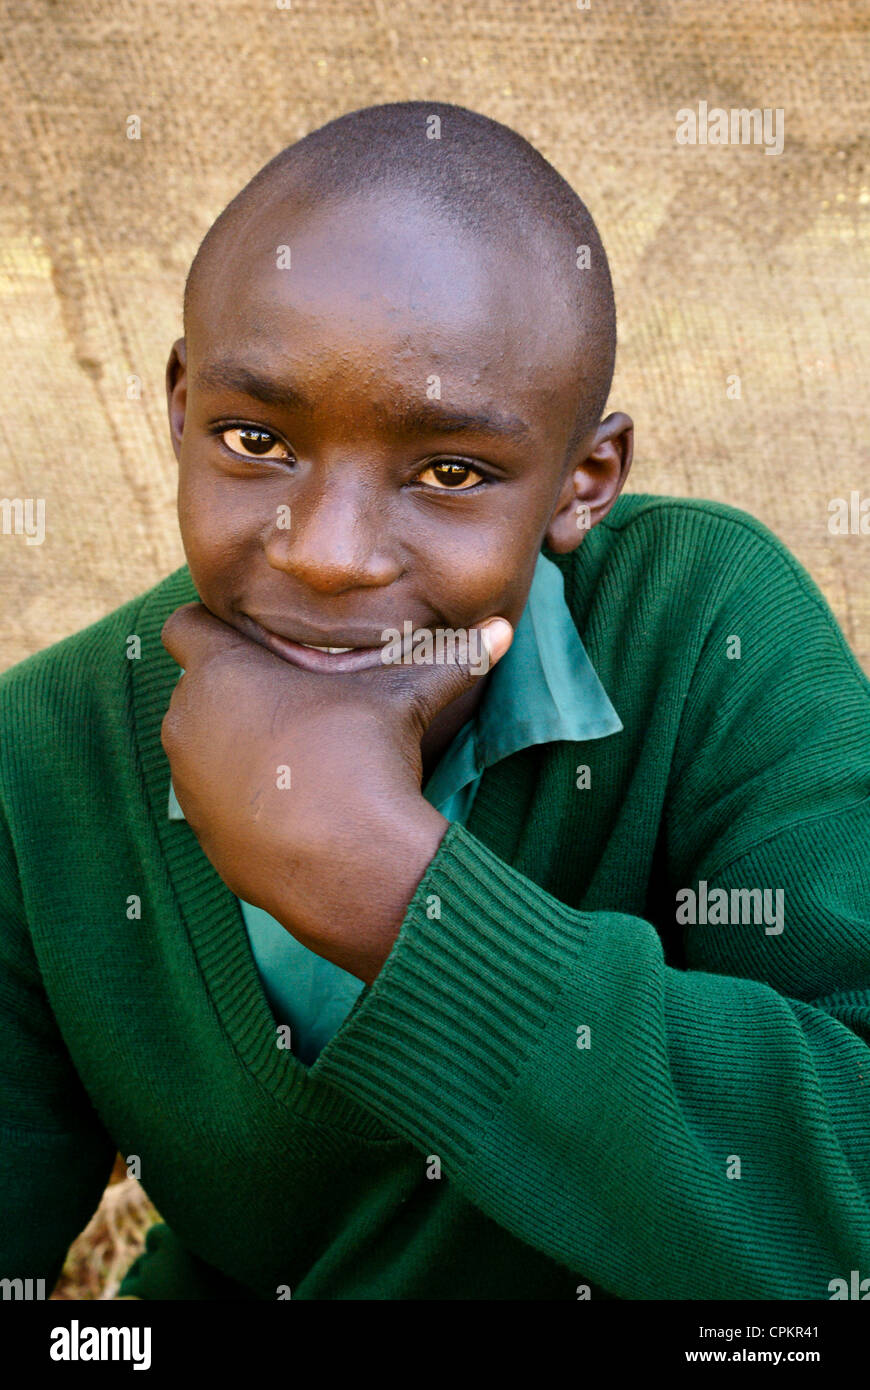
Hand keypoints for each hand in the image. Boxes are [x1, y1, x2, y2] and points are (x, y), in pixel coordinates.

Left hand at [160, 605, 512, 982]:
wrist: (347, 870)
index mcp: (221, 672)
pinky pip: (212, 793)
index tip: (261, 642)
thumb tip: (502, 627)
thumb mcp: (405, 699)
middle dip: (237, 683)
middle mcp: (186, 720)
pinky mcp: (200, 831)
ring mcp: (187, 781)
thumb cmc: (363, 763)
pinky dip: (241, 789)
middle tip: (296, 695)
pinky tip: (293, 799)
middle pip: (197, 683)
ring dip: (235, 737)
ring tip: (298, 749)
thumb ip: (449, 657)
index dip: (217, 625)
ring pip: (201, 739)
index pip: (184, 623)